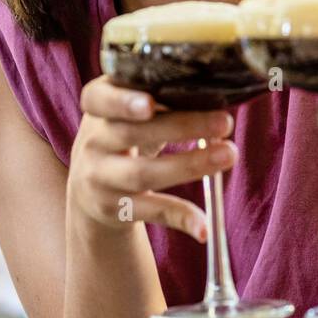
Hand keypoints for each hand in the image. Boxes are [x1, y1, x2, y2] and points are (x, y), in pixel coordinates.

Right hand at [67, 75, 237, 241]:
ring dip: (190, 165)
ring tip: (229, 154)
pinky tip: (205, 226)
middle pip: (133, 134)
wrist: (89, 186)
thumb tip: (216, 91)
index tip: (151, 103)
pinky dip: (181, 218)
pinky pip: (152, 211)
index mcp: (97, 106)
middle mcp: (93, 142)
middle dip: (182, 126)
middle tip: (225, 122)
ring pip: (144, 173)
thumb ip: (158, 96)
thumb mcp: (128, 108)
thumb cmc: (125, 131)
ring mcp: (101, 178)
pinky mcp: (115, 209)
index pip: (98, 99)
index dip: (122, 101)